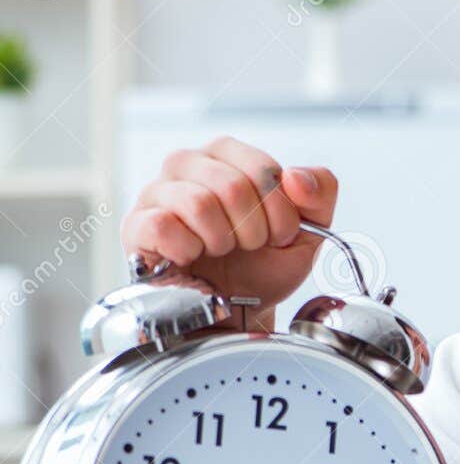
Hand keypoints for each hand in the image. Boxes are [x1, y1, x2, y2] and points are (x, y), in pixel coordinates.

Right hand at [121, 136, 339, 321]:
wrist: (239, 308)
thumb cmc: (266, 264)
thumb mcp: (309, 230)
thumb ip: (319, 192)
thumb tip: (296, 177)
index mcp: (229, 155)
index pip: (262, 168)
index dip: (279, 211)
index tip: (278, 234)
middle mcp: (188, 163)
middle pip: (232, 186)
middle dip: (254, 231)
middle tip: (249, 247)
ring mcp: (157, 192)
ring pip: (198, 203)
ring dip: (222, 241)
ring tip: (221, 251)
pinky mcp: (136, 224)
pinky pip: (162, 225)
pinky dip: (188, 249)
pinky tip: (192, 256)